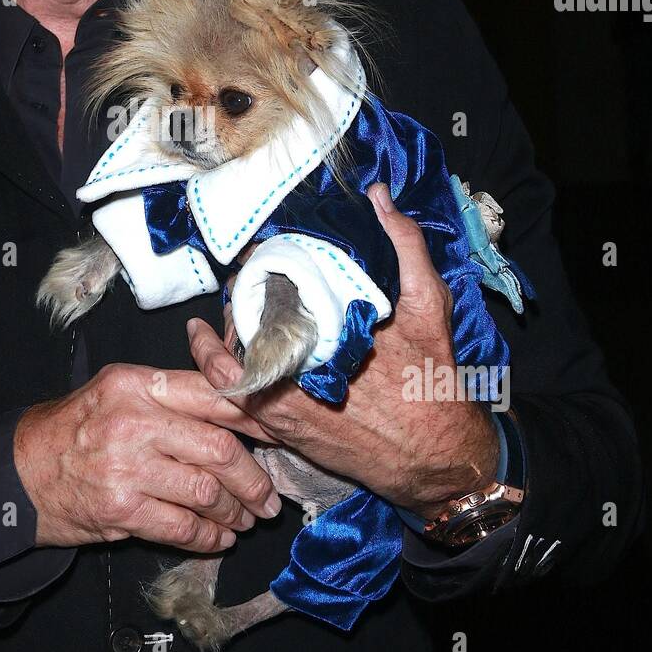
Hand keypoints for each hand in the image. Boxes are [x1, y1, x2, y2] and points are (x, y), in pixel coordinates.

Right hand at [13, 362, 282, 551]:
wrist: (19, 472)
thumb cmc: (75, 430)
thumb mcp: (118, 392)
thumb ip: (172, 396)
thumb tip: (239, 407)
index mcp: (140, 384)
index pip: (214, 396)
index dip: (256, 419)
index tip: (280, 437)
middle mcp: (135, 421)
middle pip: (219, 449)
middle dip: (253, 479)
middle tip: (267, 498)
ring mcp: (126, 467)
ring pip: (206, 491)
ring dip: (235, 512)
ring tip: (245, 520)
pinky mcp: (120, 510)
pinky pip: (182, 527)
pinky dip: (208, 539)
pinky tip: (218, 540)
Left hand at [190, 182, 500, 518]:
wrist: (438, 455)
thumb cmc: (434, 379)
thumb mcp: (429, 304)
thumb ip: (405, 246)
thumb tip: (378, 195)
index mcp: (332, 334)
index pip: (272, 289)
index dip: (254, 268)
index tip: (252, 255)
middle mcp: (301, 373)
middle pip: (244, 324)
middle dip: (236, 301)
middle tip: (237, 284)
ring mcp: (287, 407)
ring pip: (230, 364)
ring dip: (220, 336)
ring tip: (222, 315)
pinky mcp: (283, 432)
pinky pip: (234, 397)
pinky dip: (219, 371)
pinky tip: (213, 351)